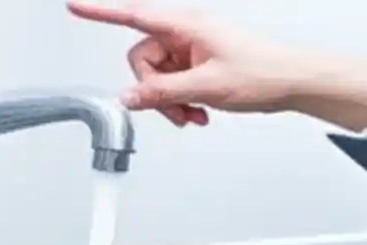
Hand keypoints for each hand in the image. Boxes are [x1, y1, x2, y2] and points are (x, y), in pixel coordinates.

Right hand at [68, 1, 311, 125]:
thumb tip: (128, 98)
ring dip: (169, 100)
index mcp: (186, 25)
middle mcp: (184, 33)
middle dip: (154, 90)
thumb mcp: (206, 87)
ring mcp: (190, 50)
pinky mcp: (196, 65)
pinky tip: (198, 110)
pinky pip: (171, 83)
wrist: (290, 81)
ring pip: (156, 76)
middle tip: (176, 108)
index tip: (76, 7)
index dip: (101, 12)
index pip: (134, 16)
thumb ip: (162, 93)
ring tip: (193, 112)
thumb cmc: (262, 72)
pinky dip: (180, 100)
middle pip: (143, 60)